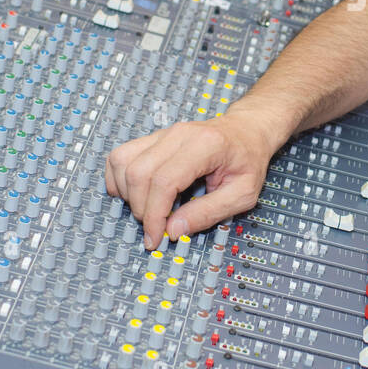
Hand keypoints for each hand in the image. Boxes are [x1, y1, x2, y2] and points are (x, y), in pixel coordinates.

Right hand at [104, 110, 283, 248]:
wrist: (247, 131)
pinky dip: (119, 179)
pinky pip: (121, 156)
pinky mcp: (153, 138)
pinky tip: (134, 194)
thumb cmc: (248, 160)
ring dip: (127, 195)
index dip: (154, 214)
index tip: (156, 237)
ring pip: (123, 162)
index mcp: (205, 145)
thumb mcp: (243, 194)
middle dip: (141, 209)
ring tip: (148, 211)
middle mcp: (179, 134)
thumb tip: (173, 231)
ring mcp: (163, 134)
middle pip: (139, 173)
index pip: (164, 180)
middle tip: (155, 229)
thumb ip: (208, 213)